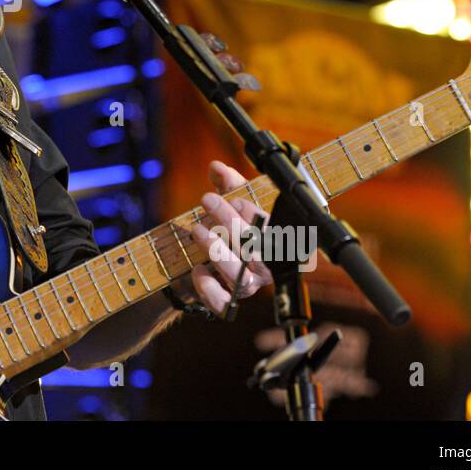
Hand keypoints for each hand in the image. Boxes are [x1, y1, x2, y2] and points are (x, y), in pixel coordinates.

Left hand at [173, 161, 273, 315]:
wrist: (205, 262)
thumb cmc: (227, 228)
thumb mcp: (229, 203)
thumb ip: (227, 185)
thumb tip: (217, 168)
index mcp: (273, 241)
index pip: (270, 229)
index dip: (251, 213)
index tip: (231, 197)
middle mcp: (265, 266)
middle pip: (254, 249)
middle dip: (229, 221)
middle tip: (207, 199)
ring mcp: (248, 285)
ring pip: (239, 275)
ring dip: (216, 249)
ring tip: (197, 229)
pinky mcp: (228, 300)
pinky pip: (223, 301)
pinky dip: (208, 287)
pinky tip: (198, 268)